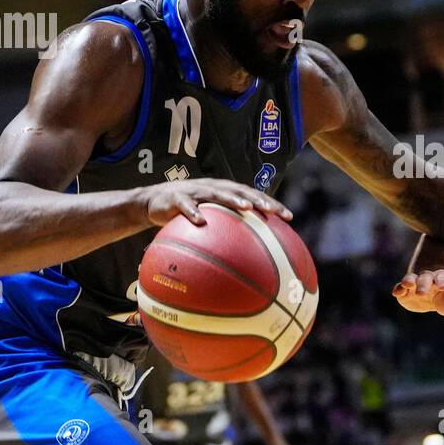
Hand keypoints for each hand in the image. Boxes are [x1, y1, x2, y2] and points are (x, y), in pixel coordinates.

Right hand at [141, 179, 291, 226]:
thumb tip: (250, 257)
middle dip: (257, 199)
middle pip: (240, 190)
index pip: (253, 195)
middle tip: (272, 210)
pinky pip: (186, 205)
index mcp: (225, 192)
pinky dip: (193, 212)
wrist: (154, 202)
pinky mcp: (175, 198)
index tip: (289, 217)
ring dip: (232, 199)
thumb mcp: (209, 219)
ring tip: (245, 208)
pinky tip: (201, 221)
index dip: (271, 204)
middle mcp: (214, 187)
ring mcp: (195, 191)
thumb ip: (227, 230)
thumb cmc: (188, 213)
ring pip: (216, 193)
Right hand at [392, 268, 443, 314]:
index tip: (443, 286)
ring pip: (411, 279)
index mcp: (441, 278)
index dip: (442, 282)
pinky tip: (397, 293)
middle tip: (422, 292)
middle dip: (423, 284)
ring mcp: (415, 283)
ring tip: (407, 285)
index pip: (442, 278)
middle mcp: (427, 278)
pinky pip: (401, 288)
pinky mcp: (405, 291)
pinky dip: (399, 289)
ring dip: (409, 281)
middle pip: (425, 278)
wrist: (432, 285)